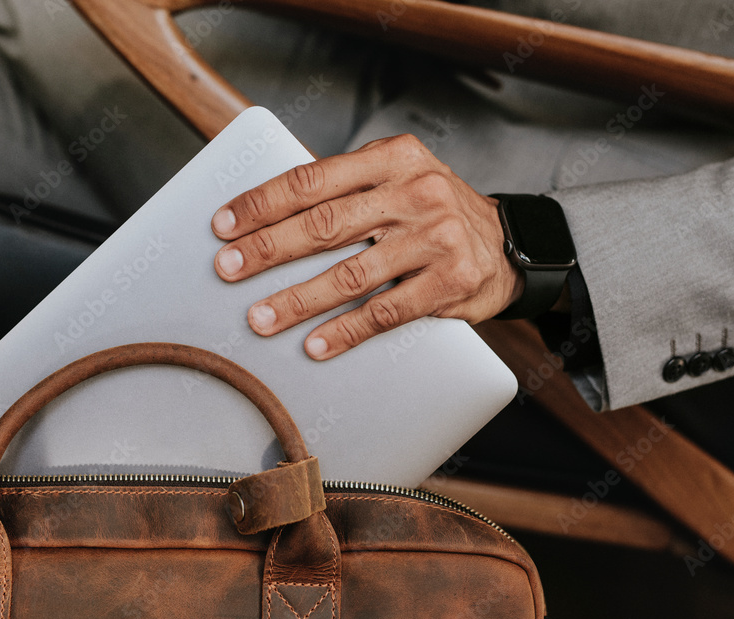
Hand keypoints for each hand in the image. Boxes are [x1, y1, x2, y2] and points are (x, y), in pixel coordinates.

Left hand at [212, 134, 524, 359]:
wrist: (510, 245)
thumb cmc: (433, 214)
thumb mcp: (399, 179)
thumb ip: (348, 189)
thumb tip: (267, 217)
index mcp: (393, 157)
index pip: (314, 179)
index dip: (263, 203)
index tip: (223, 225)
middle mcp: (417, 191)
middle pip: (326, 224)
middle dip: (268, 250)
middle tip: (227, 271)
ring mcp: (437, 238)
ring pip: (351, 274)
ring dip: (298, 300)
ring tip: (259, 319)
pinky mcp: (451, 283)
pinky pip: (387, 312)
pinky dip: (346, 332)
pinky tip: (315, 346)